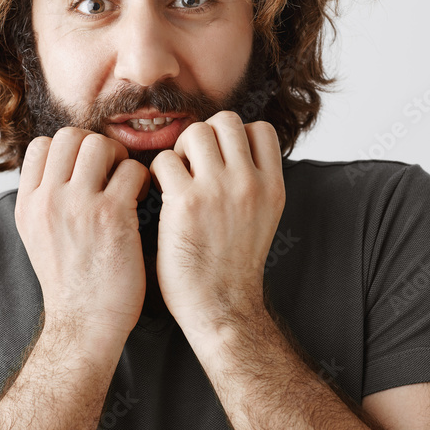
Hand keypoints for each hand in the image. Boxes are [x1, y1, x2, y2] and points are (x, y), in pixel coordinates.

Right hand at [15, 128, 150, 343]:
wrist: (84, 325)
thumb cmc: (71, 283)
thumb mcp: (38, 236)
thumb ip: (45, 200)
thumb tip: (62, 166)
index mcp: (28, 204)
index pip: (41, 145)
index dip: (69, 150)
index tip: (86, 171)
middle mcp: (48, 200)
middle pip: (70, 136)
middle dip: (96, 146)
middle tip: (110, 172)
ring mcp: (79, 206)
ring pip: (100, 144)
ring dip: (119, 158)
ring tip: (126, 183)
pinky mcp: (112, 216)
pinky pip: (131, 171)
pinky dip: (142, 179)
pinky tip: (141, 199)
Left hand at [149, 111, 285, 339]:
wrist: (221, 308)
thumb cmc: (234, 264)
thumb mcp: (263, 216)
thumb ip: (253, 180)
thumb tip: (232, 146)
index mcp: (272, 186)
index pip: (261, 129)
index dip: (236, 137)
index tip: (221, 159)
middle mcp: (249, 184)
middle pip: (225, 122)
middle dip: (205, 136)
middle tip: (193, 166)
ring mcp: (218, 191)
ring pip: (195, 132)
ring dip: (180, 150)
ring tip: (177, 178)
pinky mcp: (186, 204)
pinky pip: (165, 160)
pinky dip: (158, 173)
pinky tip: (160, 194)